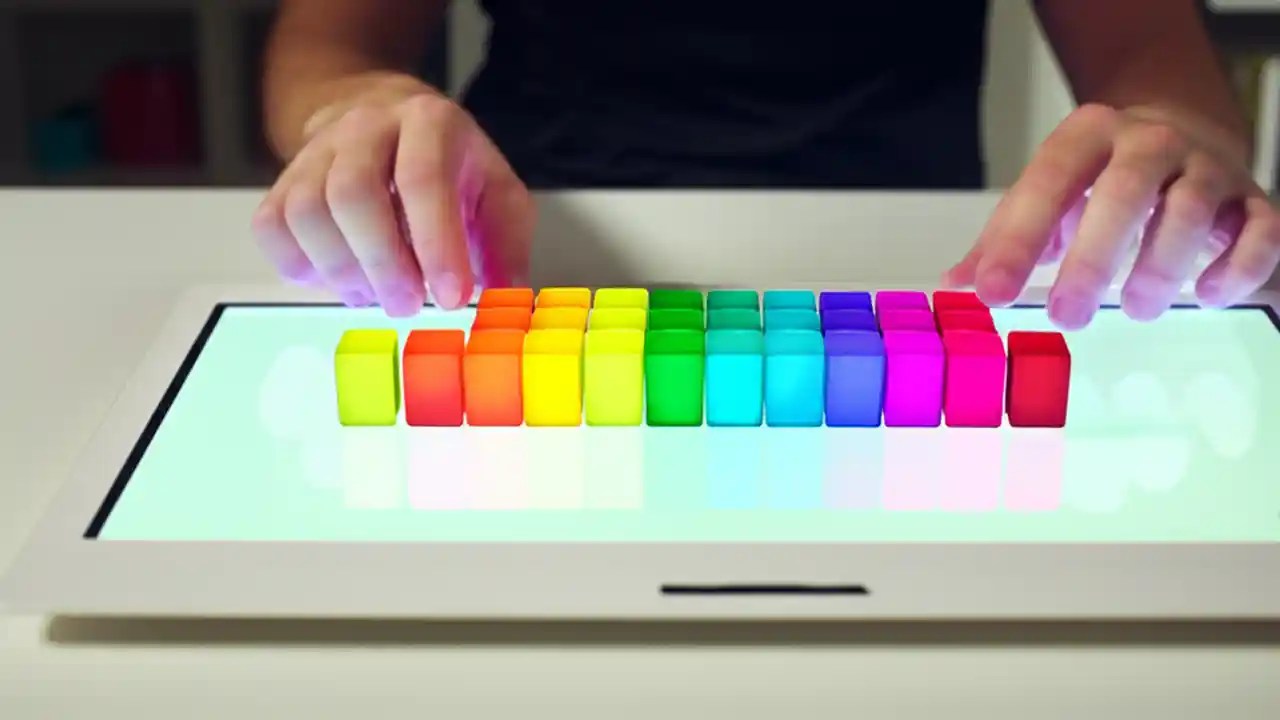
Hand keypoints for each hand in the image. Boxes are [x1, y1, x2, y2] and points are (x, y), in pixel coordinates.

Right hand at [252, 74, 534, 314]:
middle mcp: (366, 127)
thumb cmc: (448, 165)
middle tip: (408, 306)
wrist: (379, 117)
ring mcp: (317, 151)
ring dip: (341, 271)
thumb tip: (505, 296)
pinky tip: (337, 279)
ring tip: (374, 295)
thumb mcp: (495, 190)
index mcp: (429, 123)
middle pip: (352, 194)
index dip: (436, 244)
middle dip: (382, 264)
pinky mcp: (283, 180)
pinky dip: (301, 267)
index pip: (422, 179)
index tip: (453, 298)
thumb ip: (505, 242)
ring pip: (306, 212)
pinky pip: (272, 227)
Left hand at [945, 103, 1279, 328]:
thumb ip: (1004, 239)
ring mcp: (1205, 166)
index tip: (992, 293)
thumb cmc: (1098, 179)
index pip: (1047, 182)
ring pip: (1192, 209)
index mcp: (1088, 135)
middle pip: (1125, 192)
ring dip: (1162, 267)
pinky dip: (1238, 266)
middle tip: (1067, 316)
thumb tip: (957, 286)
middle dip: (1093, 260)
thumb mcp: (1046, 196)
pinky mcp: (1251, 198)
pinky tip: (1208, 297)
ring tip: (1137, 309)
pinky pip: (1260, 229)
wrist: (1180, 131)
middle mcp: (1150, 141)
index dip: (1017, 240)